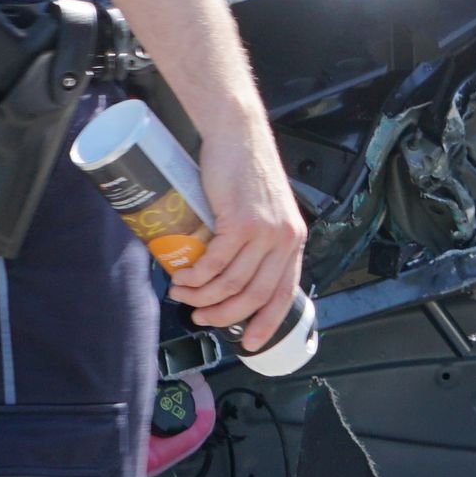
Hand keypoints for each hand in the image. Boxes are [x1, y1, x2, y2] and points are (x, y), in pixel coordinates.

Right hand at [170, 114, 307, 340]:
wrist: (237, 133)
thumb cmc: (244, 168)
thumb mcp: (263, 209)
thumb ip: (257, 239)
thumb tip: (230, 272)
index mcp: (293, 239)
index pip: (283, 292)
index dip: (266, 322)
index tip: (250, 343)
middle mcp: (284, 239)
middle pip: (254, 295)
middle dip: (223, 315)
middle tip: (200, 317)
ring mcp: (264, 232)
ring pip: (232, 283)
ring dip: (202, 297)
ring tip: (182, 293)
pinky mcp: (241, 222)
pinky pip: (217, 263)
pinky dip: (197, 277)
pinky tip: (183, 276)